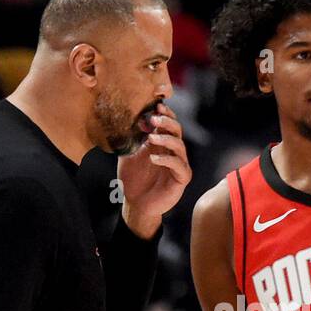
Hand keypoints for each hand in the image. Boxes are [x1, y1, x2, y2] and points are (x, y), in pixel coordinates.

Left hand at [118, 103, 190, 238]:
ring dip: (166, 139)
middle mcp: (173, 152)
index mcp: (163, 144)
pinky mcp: (181, 178)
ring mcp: (179, 165)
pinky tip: (153, 158)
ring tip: (151, 138)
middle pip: (177, 131)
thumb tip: (131, 119)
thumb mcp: (129, 155)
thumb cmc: (134, 179)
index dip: (165, 114)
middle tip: (154, 119)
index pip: (169, 124)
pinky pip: (179, 165)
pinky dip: (167, 159)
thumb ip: (132, 138)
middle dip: (167, 122)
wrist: (136, 204)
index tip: (155, 106)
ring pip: (180, 146)